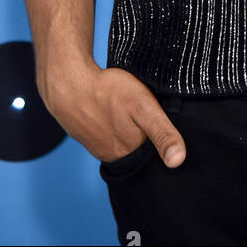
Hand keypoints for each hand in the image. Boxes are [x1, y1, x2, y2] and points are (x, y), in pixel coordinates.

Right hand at [40, 59, 186, 166]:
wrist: (68, 85)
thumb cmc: (107, 92)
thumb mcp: (142, 106)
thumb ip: (162, 132)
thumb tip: (178, 161)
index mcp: (132, 153)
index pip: (158, 154)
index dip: (165, 139)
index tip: (165, 121)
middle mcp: (116, 156)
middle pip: (142, 150)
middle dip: (149, 136)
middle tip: (147, 112)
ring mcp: (101, 148)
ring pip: (125, 144)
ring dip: (132, 132)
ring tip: (132, 113)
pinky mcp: (91, 138)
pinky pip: (110, 137)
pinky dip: (116, 128)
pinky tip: (116, 114)